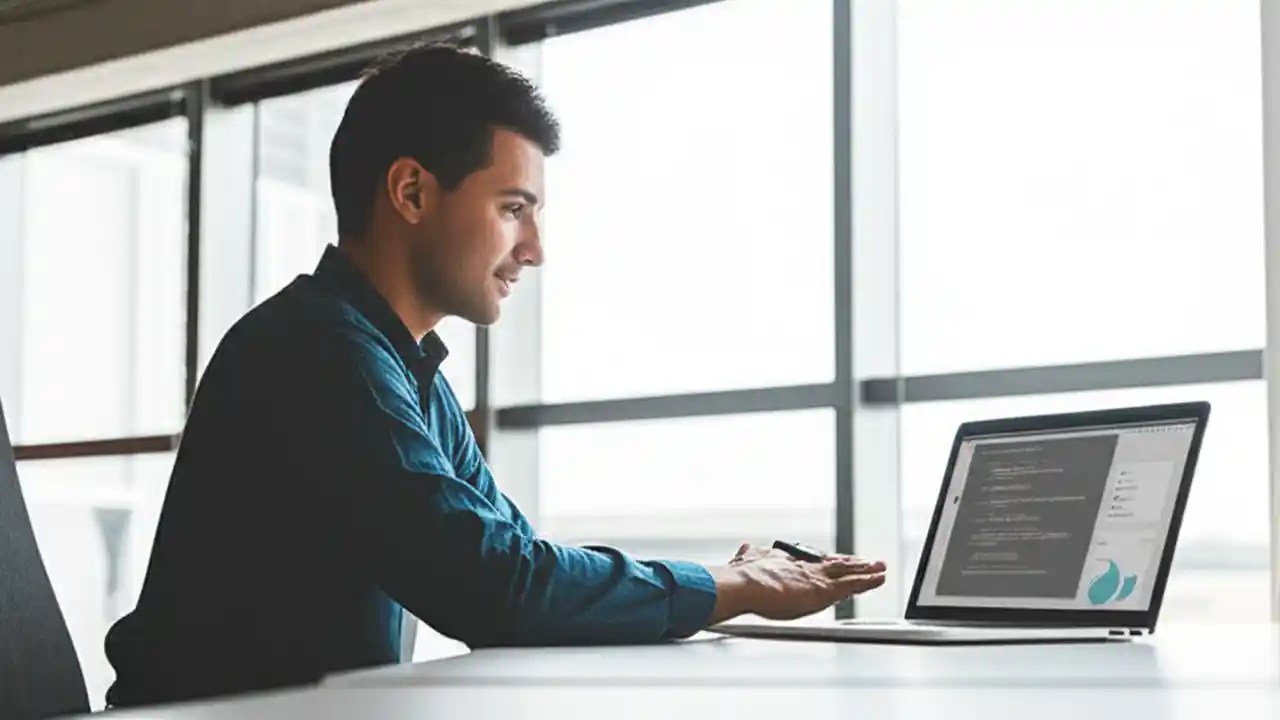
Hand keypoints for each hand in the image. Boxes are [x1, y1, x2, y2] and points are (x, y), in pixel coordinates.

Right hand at [709, 549, 885, 623]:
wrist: (745, 585)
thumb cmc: (741, 579)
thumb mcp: (744, 561)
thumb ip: (749, 555)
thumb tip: (746, 547)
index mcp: (785, 560)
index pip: (813, 562)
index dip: (828, 562)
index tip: (837, 560)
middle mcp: (804, 566)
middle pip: (834, 564)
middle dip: (852, 563)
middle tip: (868, 561)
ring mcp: (816, 577)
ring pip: (848, 571)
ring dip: (865, 569)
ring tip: (880, 567)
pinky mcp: (824, 590)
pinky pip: (853, 585)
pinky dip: (868, 581)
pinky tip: (879, 578)